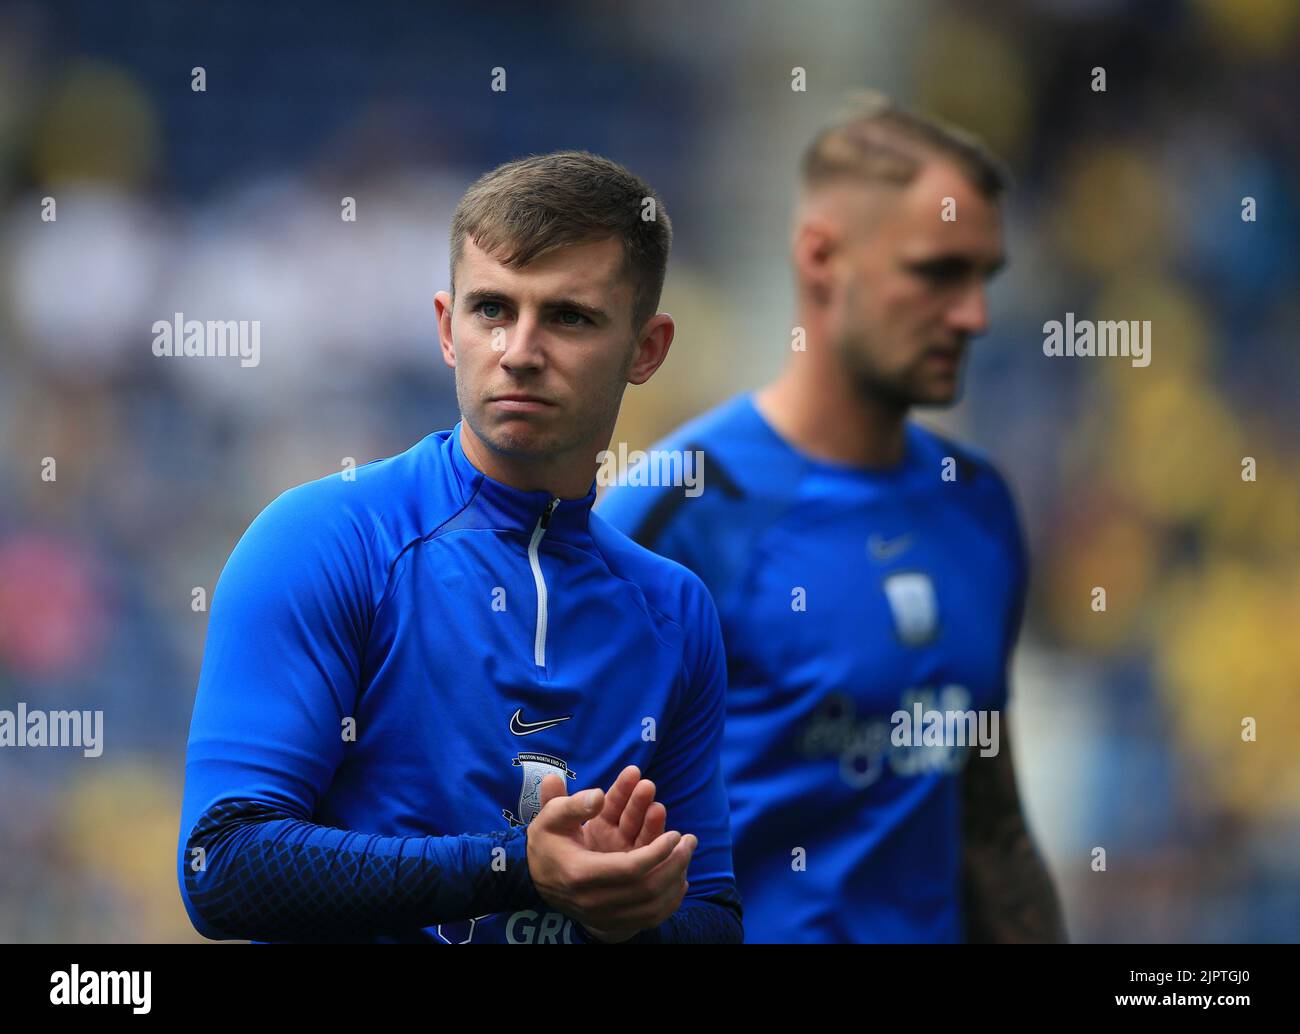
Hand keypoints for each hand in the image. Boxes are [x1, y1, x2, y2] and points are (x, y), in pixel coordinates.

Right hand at [526, 778, 695, 943]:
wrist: (533, 878)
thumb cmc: (547, 841)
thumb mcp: (551, 817)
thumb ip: (573, 804)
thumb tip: (599, 795)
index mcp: (581, 873)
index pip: (630, 869)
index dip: (657, 852)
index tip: (675, 834)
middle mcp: (593, 900)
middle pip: (646, 889)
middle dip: (674, 863)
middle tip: (690, 840)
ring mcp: (603, 915)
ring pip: (652, 908)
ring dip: (676, 880)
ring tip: (688, 853)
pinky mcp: (610, 922)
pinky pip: (648, 920)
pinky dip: (669, 903)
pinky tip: (682, 880)